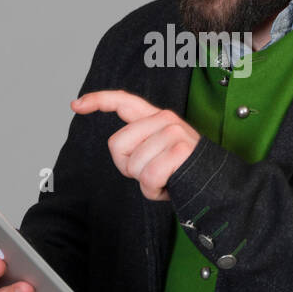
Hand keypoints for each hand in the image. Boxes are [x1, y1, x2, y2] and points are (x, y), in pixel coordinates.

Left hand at [71, 90, 200, 201]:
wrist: (217, 185)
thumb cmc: (184, 172)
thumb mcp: (159, 153)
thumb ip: (140, 145)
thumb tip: (120, 149)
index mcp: (157, 118)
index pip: (124, 101)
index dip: (98, 101)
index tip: (75, 105)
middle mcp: (165, 119)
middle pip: (117, 145)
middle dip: (129, 167)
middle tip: (153, 172)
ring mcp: (173, 132)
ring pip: (134, 165)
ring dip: (146, 182)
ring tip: (166, 179)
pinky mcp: (181, 150)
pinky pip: (150, 177)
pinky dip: (155, 190)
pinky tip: (170, 186)